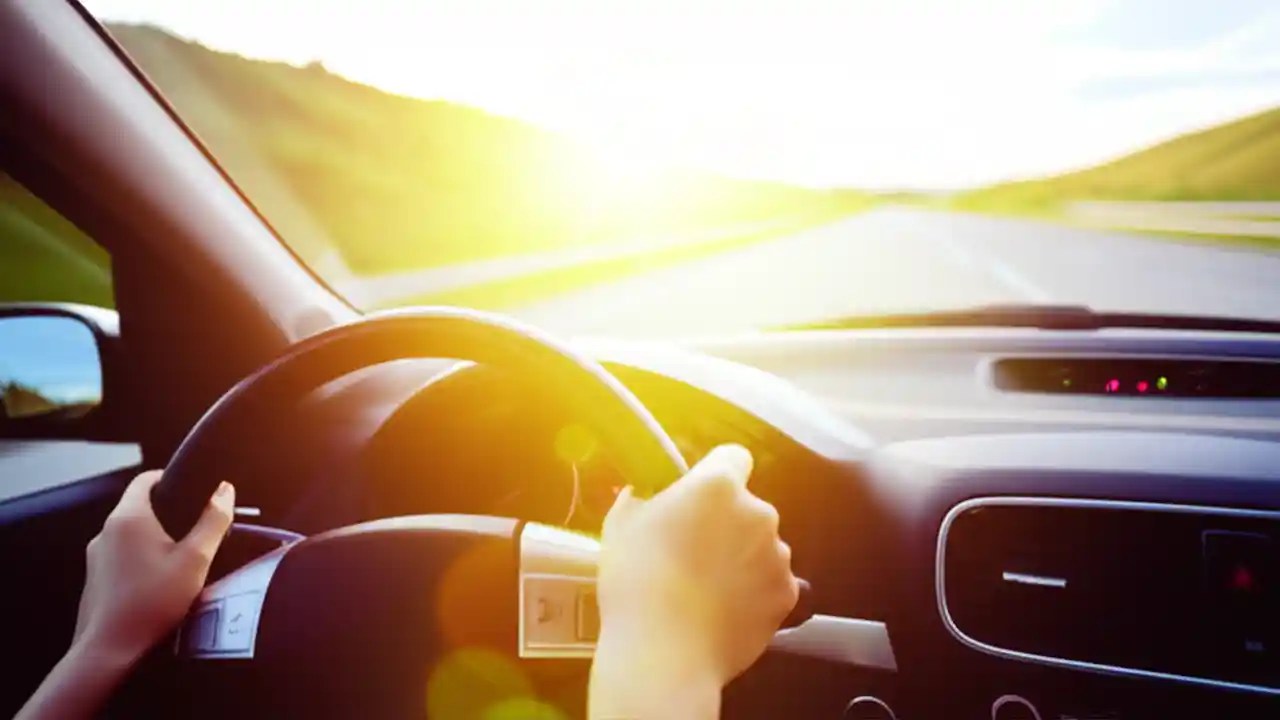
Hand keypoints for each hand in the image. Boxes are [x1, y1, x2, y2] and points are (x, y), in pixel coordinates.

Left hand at [17, 471, 234, 719]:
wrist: (109, 649)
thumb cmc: (154, 601)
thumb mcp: (195, 559)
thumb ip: (213, 521)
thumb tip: (225, 489)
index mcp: (129, 517)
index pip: (146, 478)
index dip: (171, 478)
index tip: (195, 492)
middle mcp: (106, 530)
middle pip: (140, 506)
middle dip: (169, 513)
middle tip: (196, 531)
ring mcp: (96, 555)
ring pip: (131, 533)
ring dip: (155, 539)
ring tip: (181, 561)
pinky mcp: (94, 578)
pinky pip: (121, 556)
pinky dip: (141, 559)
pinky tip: (158, 583)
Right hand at [591, 444, 796, 716]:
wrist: (664, 654)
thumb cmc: (636, 582)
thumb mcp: (620, 526)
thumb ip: (641, 498)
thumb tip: (644, 494)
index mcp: (717, 485)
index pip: (733, 457)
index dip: (715, 475)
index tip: (697, 499)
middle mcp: (758, 512)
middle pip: (747, 507)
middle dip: (727, 524)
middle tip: (693, 554)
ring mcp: (778, 554)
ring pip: (761, 546)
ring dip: (742, 559)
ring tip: (707, 591)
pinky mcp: (788, 594)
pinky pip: (772, 583)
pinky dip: (754, 593)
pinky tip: (724, 611)